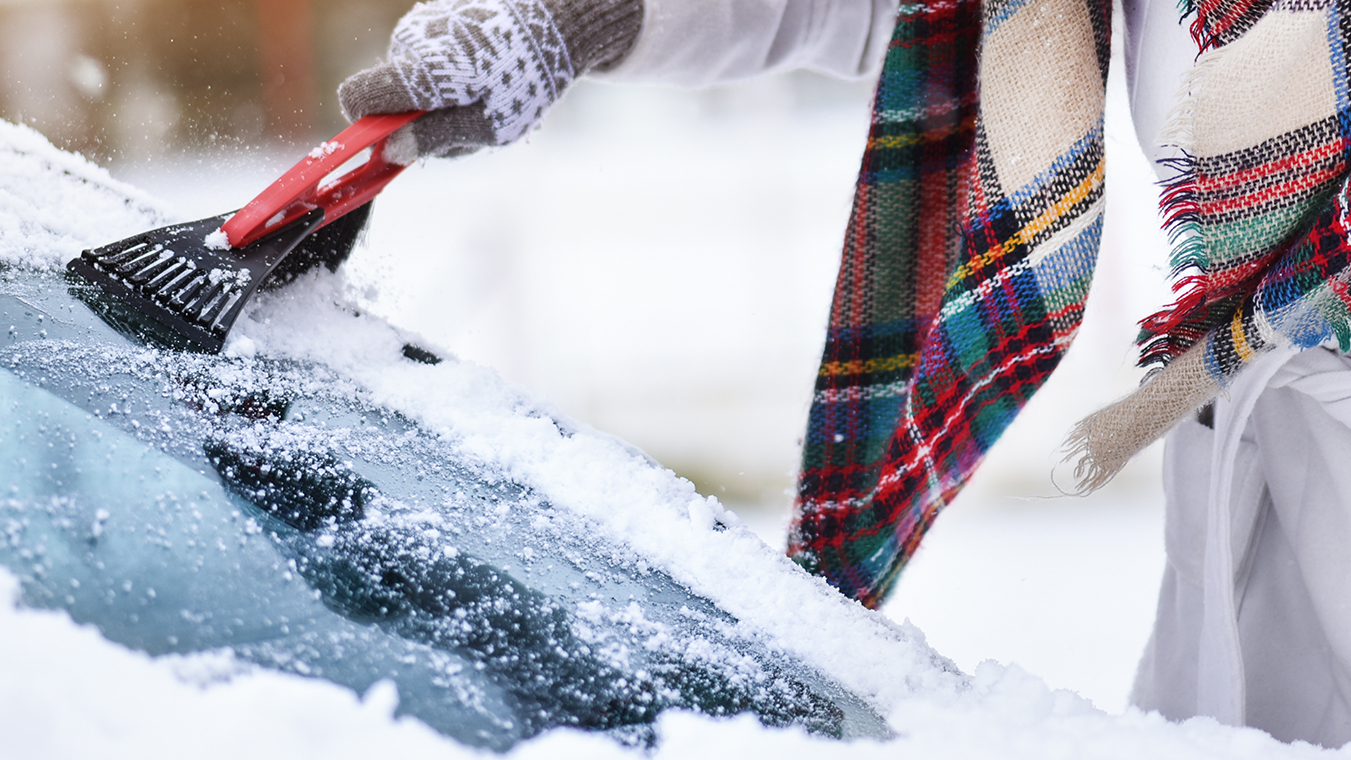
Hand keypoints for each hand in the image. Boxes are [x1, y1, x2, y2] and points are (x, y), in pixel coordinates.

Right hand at [339, 0, 641, 159]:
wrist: (553, 23)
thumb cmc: (523, 83)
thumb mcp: (487, 126)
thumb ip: (434, 138)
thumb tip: (389, 152)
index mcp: (421, 72)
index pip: (357, 97)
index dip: (362, 125)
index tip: (388, 142)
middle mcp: (411, 42)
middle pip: (388, 93)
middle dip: (415, 118)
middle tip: (466, 123)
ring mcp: (420, 24)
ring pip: (409, 76)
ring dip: (436, 95)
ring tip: (483, 94)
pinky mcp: (433, 15)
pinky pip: (425, 56)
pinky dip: (446, 71)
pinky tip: (481, 70)